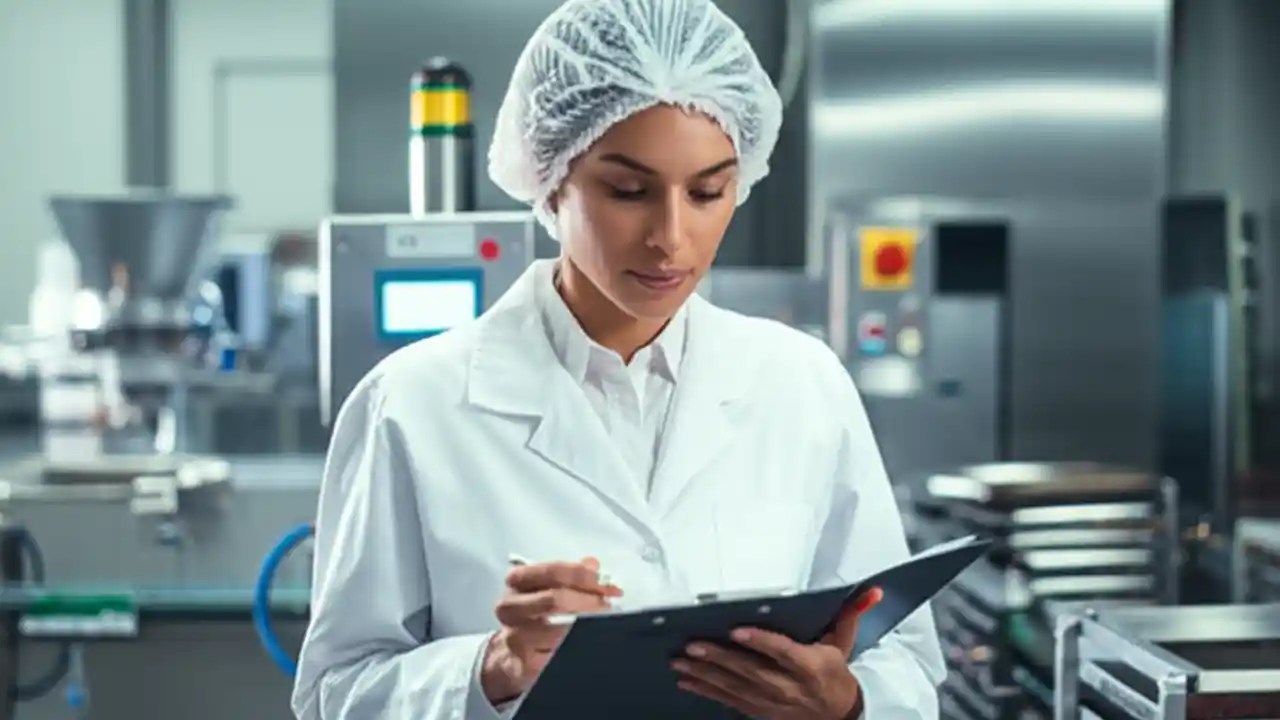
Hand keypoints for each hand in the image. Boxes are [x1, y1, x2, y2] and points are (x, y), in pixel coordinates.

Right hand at [481, 557, 622, 703]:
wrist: (515, 652)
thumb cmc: (536, 614)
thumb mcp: (550, 588)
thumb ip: (572, 575)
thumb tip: (593, 564)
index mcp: (517, 581)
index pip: (552, 572)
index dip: (582, 576)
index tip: (604, 583)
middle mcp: (509, 606)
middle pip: (554, 599)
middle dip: (587, 600)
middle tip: (607, 604)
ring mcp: (513, 636)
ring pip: (556, 630)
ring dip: (585, 626)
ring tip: (602, 623)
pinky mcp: (521, 662)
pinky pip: (554, 655)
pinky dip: (574, 648)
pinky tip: (587, 643)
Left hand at [673, 587, 883, 719]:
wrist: (836, 716)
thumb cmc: (834, 673)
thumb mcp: (843, 643)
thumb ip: (851, 614)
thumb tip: (872, 590)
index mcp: (808, 666)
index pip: (781, 652)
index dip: (759, 641)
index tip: (736, 630)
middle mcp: (787, 686)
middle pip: (749, 671)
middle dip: (718, 658)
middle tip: (692, 645)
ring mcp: (770, 702)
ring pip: (733, 687)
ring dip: (704, 675)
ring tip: (680, 662)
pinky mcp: (758, 710)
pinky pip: (728, 700)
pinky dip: (706, 691)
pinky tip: (686, 682)